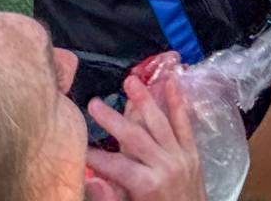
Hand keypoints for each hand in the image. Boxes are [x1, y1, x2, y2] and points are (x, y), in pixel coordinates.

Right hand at [85, 74, 206, 200]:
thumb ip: (112, 198)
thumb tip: (92, 181)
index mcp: (148, 185)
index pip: (116, 165)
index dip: (95, 156)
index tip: (78, 145)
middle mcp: (166, 165)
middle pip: (136, 136)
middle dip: (113, 119)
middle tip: (93, 103)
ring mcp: (182, 156)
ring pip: (160, 122)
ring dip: (145, 99)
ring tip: (131, 80)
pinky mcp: (193, 152)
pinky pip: (185, 124)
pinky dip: (178, 102)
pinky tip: (172, 82)